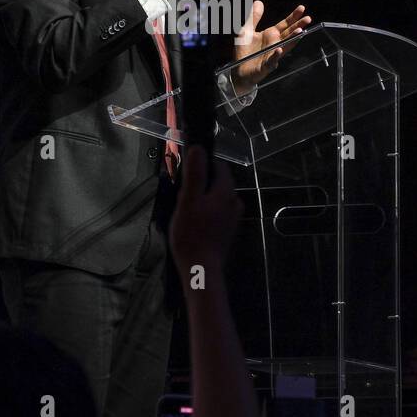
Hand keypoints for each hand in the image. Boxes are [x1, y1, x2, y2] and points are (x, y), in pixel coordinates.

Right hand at [169, 145, 244, 277]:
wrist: (200, 269)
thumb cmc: (192, 233)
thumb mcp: (188, 199)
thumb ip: (195, 173)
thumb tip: (198, 148)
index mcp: (227, 191)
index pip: (218, 166)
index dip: (201, 166)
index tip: (185, 175)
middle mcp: (234, 202)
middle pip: (217, 183)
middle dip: (199, 184)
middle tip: (181, 195)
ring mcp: (233, 218)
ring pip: (216, 199)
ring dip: (201, 200)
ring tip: (184, 211)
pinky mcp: (227, 231)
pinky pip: (216, 213)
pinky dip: (205, 213)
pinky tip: (192, 224)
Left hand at [230, 2, 310, 95]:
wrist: (238, 70)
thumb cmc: (244, 51)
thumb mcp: (246, 30)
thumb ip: (253, 17)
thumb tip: (259, 2)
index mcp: (271, 35)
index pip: (285, 24)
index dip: (293, 16)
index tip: (302, 8)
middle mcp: (275, 43)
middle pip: (289, 33)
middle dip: (298, 26)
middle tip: (308, 19)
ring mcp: (273, 54)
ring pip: (285, 46)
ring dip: (293, 39)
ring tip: (301, 31)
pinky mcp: (266, 65)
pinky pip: (272, 60)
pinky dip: (276, 55)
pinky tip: (279, 49)